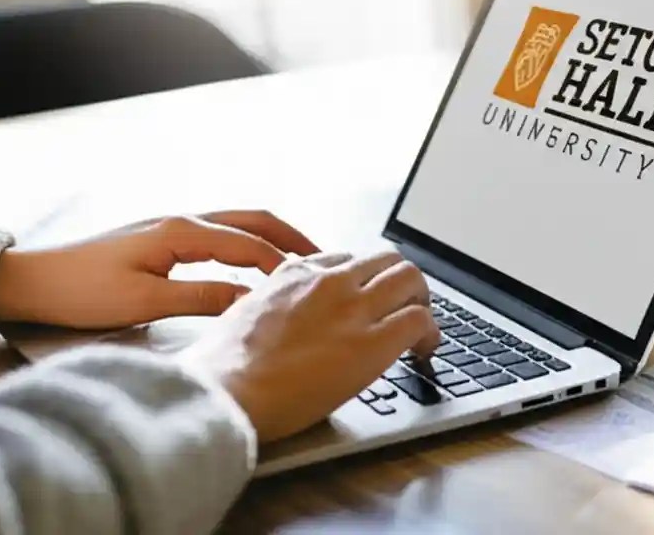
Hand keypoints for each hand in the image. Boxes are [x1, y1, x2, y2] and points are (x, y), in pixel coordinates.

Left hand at [0, 210, 318, 327]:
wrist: (31, 282)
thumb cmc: (80, 292)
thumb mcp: (145, 303)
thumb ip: (202, 299)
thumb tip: (250, 302)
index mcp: (180, 232)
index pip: (249, 245)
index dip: (284, 264)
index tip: (315, 283)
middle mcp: (180, 221)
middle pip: (251, 220)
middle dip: (291, 237)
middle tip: (326, 258)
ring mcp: (171, 228)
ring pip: (237, 224)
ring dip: (271, 238)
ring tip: (301, 260)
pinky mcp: (162, 241)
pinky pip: (219, 236)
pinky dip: (248, 245)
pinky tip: (254, 266)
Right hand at [178, 250, 440, 442]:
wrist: (227, 393)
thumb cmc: (222, 367)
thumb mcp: (239, 312)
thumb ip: (269, 299)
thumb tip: (279, 302)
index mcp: (295, 273)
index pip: (347, 259)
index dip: (364, 280)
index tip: (368, 299)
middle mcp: (329, 282)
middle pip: (386, 259)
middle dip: (401, 282)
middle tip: (405, 308)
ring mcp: (353, 309)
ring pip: (410, 279)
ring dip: (422, 301)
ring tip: (422, 328)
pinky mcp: (371, 345)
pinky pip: (419, 321)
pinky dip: (431, 333)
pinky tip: (424, 351)